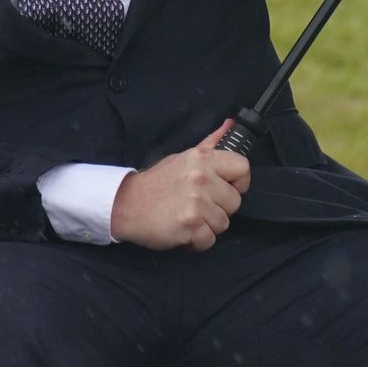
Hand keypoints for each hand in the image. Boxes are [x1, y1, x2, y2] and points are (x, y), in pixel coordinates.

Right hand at [109, 120, 250, 251]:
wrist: (124, 204)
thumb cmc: (156, 183)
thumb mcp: (182, 158)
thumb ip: (209, 144)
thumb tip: (230, 124)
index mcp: (202, 159)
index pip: (243, 167)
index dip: (237, 182)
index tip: (222, 188)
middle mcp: (201, 178)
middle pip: (235, 202)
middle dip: (218, 209)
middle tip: (195, 205)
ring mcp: (196, 203)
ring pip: (223, 224)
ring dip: (206, 226)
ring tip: (186, 218)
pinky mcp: (190, 226)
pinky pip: (209, 241)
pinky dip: (196, 242)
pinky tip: (182, 231)